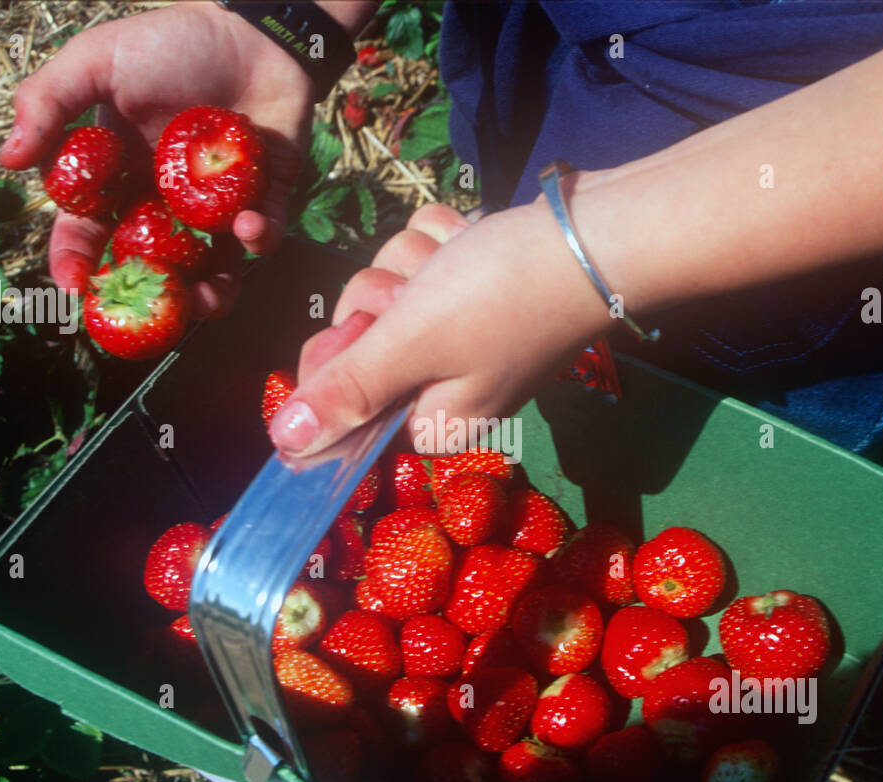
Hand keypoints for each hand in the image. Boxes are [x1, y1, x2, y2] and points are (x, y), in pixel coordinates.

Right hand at [0, 2, 314, 316]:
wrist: (250, 30)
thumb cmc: (170, 43)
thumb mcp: (97, 60)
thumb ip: (49, 101)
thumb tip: (7, 158)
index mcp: (120, 181)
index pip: (90, 235)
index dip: (77, 264)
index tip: (75, 287)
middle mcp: (166, 205)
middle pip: (151, 268)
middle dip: (150, 299)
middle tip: (151, 314)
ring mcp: (217, 209)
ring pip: (212, 270)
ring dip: (210, 295)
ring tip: (206, 300)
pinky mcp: (267, 201)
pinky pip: (263, 237)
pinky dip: (258, 239)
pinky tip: (248, 225)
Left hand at [269, 198, 617, 456]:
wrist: (598, 235)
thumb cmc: (502, 295)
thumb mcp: (413, 345)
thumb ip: (347, 392)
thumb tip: (284, 445)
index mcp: (427, 423)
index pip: (340, 400)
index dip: (342, 354)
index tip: (370, 327)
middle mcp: (438, 387)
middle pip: (358, 334)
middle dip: (384, 294)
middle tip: (428, 289)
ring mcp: (455, 335)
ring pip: (385, 284)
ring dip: (415, 260)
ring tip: (461, 261)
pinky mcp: (468, 287)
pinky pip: (420, 256)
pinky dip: (443, 240)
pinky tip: (475, 243)